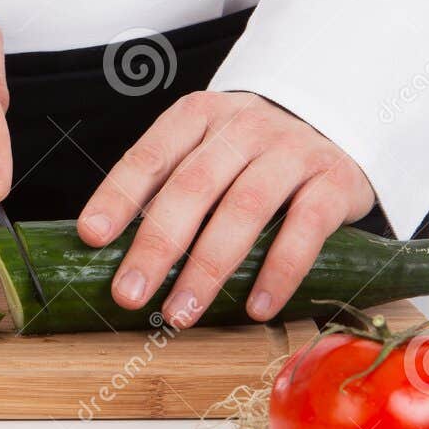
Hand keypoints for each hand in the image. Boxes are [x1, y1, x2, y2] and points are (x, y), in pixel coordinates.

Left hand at [78, 91, 375, 326]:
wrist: (336, 126)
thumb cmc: (252, 153)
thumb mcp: (207, 150)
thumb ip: (168, 186)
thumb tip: (110, 250)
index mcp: (200, 115)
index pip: (151, 155)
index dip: (119, 195)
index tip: (92, 236)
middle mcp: (244, 127)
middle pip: (192, 186)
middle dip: (156, 245)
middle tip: (129, 293)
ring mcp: (292, 151)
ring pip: (244, 208)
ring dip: (208, 267)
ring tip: (180, 313)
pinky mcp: (334, 180)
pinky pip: (305, 227)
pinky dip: (279, 271)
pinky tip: (256, 307)